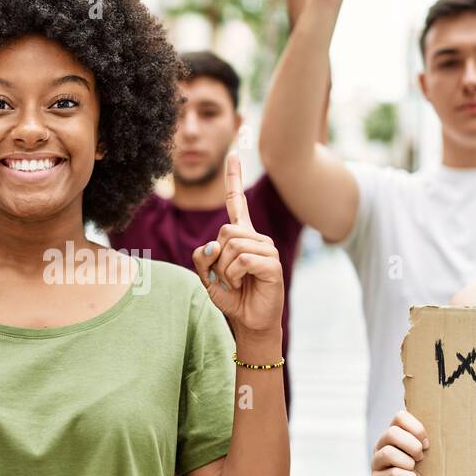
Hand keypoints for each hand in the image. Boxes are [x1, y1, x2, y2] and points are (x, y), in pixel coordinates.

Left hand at [191, 153, 283, 334]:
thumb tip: (214, 244)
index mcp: (242, 236)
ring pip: (232, 246)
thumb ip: (202, 257)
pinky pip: (242, 261)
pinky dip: (233, 276)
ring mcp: (267, 250)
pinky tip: (241, 284)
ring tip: (235, 283)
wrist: (249, 321)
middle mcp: (257, 238)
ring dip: (224, 270)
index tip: (233, 155)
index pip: (237, 203)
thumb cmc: (231, 297)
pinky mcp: (272, 264)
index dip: (234, 179)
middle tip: (225, 277)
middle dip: (217, 258)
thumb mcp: (207, 276)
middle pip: (225, 231)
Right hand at [370, 410, 428, 475]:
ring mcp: (376, 463)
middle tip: (421, 458)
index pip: (400, 417)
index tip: (427, 443)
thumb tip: (455, 424)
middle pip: (392, 433)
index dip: (416, 428)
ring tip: (414, 470)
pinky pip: (392, 474)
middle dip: (412, 446)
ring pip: (389, 452)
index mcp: (394, 435)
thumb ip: (430, 441)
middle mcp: (381, 446)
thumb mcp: (428, 455)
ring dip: (408, 462)